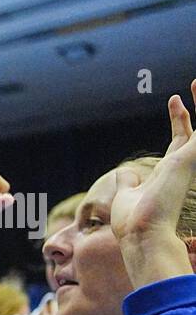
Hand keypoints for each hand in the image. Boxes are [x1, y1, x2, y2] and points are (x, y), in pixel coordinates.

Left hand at [110, 81, 195, 286]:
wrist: (141, 232)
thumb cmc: (132, 220)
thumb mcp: (127, 194)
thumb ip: (128, 181)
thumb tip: (125, 172)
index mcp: (170, 171)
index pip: (181, 139)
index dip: (180, 119)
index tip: (175, 100)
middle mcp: (184, 164)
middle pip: (194, 130)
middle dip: (193, 107)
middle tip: (194, 83)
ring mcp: (191, 160)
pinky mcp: (192, 156)